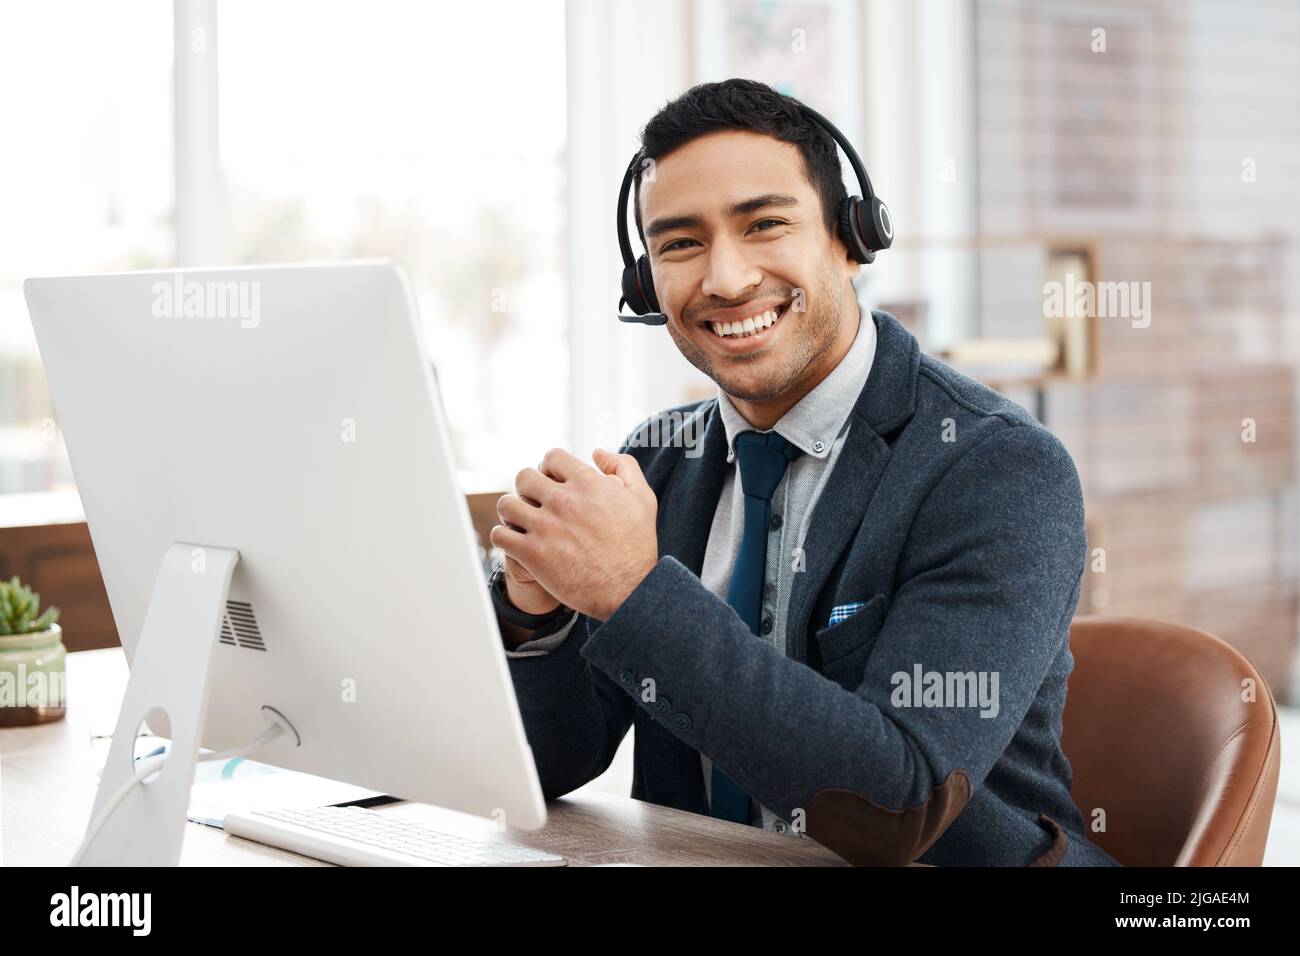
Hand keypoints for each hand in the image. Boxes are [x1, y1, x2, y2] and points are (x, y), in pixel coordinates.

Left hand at [489, 447, 658, 620]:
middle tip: (534, 502)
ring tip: (521, 522)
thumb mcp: (643, 498)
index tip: (551, 481)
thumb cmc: (637, 545)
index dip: (549, 467)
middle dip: (527, 487)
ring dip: (512, 511)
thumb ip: (623, 467)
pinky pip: (500, 535)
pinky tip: (516, 542)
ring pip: (506, 504)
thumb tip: (597, 453)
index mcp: (587, 483)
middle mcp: (563, 500)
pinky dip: (504, 537)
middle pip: (524, 477)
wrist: (629, 590)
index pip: (552, 457)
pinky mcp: (532, 554)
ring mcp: (545, 527)